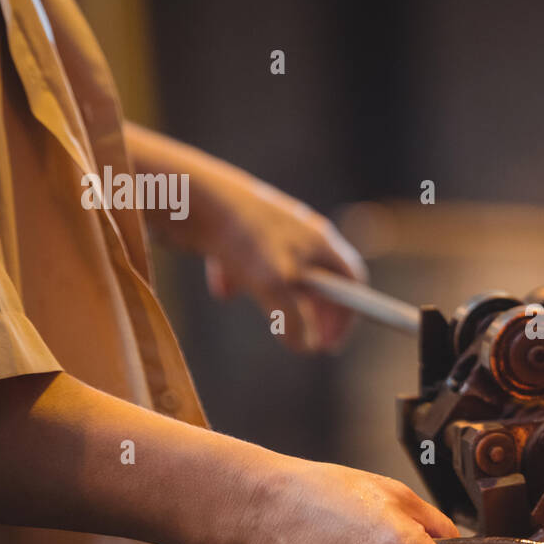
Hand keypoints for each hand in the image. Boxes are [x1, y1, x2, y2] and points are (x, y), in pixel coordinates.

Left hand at [203, 179, 366, 352]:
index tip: (328, 345)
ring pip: (282, 274)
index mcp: (320, 240)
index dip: (346, 315)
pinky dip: (241, 283)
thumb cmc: (240, 238)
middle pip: (318, 279)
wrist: (191, 198)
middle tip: (299, 338)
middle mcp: (300, 232)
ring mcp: (269, 231)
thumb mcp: (275, 285)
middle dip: (309, 312)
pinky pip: (249, 265)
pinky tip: (221, 290)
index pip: (351, 281)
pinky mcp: (239, 231)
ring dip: (275, 299)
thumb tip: (305, 345)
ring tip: (262, 311)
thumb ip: (294, 319)